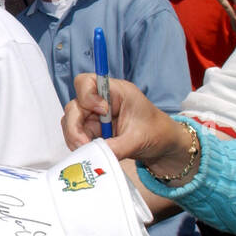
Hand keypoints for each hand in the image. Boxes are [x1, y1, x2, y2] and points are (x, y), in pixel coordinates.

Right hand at [62, 74, 190, 177]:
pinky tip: (89, 153)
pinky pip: (76, 135)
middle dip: (75, 126)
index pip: (87, 82)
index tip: (101, 111)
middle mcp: (101, 101)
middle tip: (84, 144)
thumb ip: (117, 146)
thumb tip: (96, 154)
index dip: (86, 95)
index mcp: (116, 92)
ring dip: (75, 137)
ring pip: (71, 122)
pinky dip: (78, 145)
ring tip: (87, 151)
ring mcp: (95, 116)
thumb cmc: (158, 133)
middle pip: (74, 105)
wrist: (164, 147)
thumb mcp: (139, 139)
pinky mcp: (92, 131)